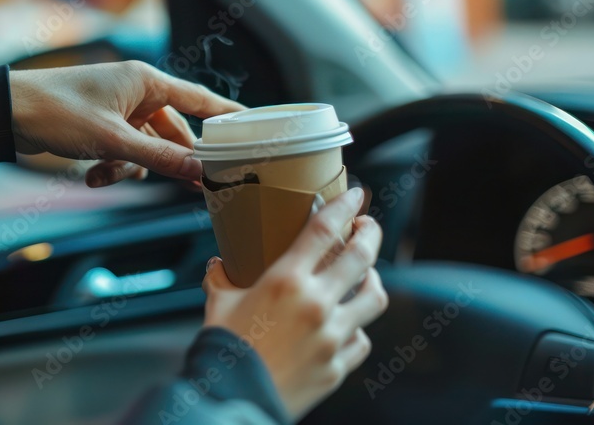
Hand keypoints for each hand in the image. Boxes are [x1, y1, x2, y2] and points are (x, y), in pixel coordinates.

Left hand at [9, 61, 243, 186]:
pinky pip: (123, 151)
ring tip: (105, 174)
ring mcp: (120, 109)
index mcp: (147, 81)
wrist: (8, 113)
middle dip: (169, 161)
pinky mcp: (102, 125)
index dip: (230, 118)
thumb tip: (200, 173)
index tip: (256, 131)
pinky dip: (111, 166)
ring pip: (146, 147)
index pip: (202, 100)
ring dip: (130, 168)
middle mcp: (137, 92)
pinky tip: (92, 176)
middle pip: (174, 133)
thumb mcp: (113, 141)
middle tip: (189, 187)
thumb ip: (160, 159)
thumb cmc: (58, 111)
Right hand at [201, 187, 387, 418]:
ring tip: (366, 276)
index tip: (355, 195)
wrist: (235, 399)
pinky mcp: (338, 365)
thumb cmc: (224, 349)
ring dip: (373, 281)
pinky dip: (357, 328)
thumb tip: (219, 267)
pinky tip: (347, 325)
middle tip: (367, 226)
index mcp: (286, 281)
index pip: (325, 230)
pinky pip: (361, 339)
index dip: (345, 206)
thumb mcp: (218, 306)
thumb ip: (222, 280)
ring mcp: (332, 336)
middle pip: (362, 256)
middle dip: (370, 234)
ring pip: (374, 297)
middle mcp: (316, 304)